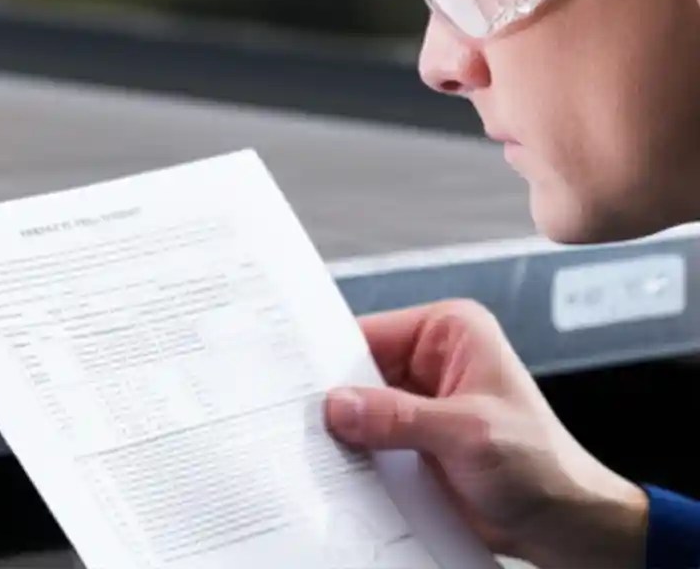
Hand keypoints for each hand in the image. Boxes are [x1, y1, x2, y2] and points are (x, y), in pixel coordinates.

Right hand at [323, 299, 647, 568]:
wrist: (563, 526)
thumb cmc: (542, 467)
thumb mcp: (467, 433)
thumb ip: (399, 417)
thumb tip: (340, 406)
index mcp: (450, 332)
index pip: (370, 333)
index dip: (331, 356)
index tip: (295, 377)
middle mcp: (431, 359)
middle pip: (357, 371)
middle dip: (334, 399)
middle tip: (300, 419)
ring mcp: (419, 401)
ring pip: (358, 409)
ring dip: (342, 431)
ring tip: (316, 447)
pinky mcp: (411, 438)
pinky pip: (367, 440)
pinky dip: (352, 455)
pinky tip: (336, 468)